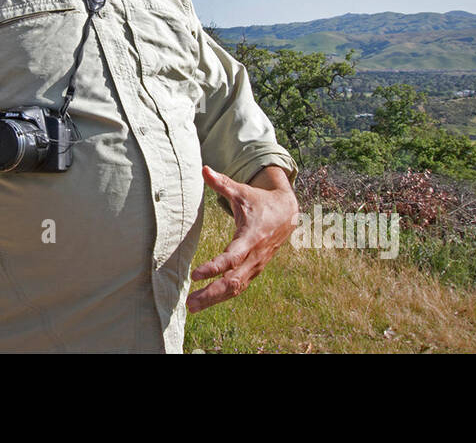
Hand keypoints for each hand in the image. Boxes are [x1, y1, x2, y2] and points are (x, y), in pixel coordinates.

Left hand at [187, 165, 297, 313]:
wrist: (286, 213)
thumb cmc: (258, 201)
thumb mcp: (241, 191)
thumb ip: (222, 183)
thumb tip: (204, 169)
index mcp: (251, 237)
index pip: (232, 257)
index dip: (215, 267)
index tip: (196, 274)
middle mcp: (254, 256)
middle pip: (233, 281)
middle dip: (211, 294)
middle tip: (189, 303)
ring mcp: (255, 266)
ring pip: (235, 289)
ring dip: (214, 300)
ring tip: (191, 307)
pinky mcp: (253, 271)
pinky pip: (238, 288)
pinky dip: (222, 297)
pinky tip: (204, 302)